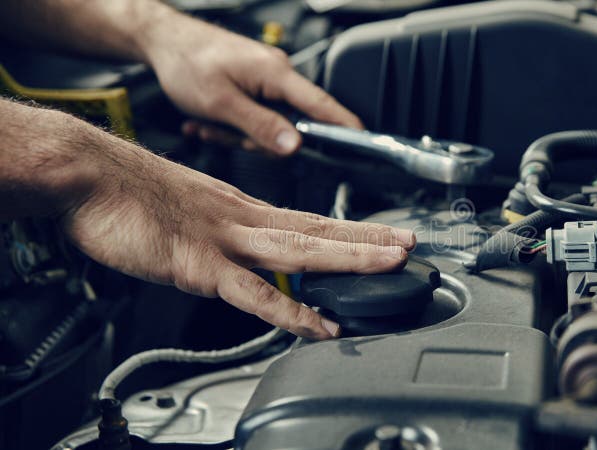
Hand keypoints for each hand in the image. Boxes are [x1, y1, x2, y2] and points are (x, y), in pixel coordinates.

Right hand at [25, 110, 413, 339]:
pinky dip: (290, 311)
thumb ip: (217, 233)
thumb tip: (236, 253)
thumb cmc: (129, 193)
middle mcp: (242, 220)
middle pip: (319, 231)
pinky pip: (253, 294)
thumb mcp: (188, 210)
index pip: (310, 221)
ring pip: (301, 252)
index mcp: (241, 209)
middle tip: (411, 243)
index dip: (352, 230)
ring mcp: (224, 242)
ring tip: (390, 262)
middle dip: (369, 238)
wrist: (88, 174)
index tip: (384, 234)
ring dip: (350, 258)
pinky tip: (318, 325)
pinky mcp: (199, 265)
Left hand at [141, 13, 361, 154]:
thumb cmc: (186, 62)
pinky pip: (255, 115)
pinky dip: (231, 123)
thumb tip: (293, 146)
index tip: (362, 139)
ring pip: (268, 124)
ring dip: (238, 133)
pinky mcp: (253, 84)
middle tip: (225, 133)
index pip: (321, 104)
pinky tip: (208, 120)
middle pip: (290, 124)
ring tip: (209, 124)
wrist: (161, 40)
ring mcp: (265, 79)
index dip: (343, 125)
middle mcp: (277, 74)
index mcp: (276, 74)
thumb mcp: (221, 104)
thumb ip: (260, 127)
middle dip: (257, 139)